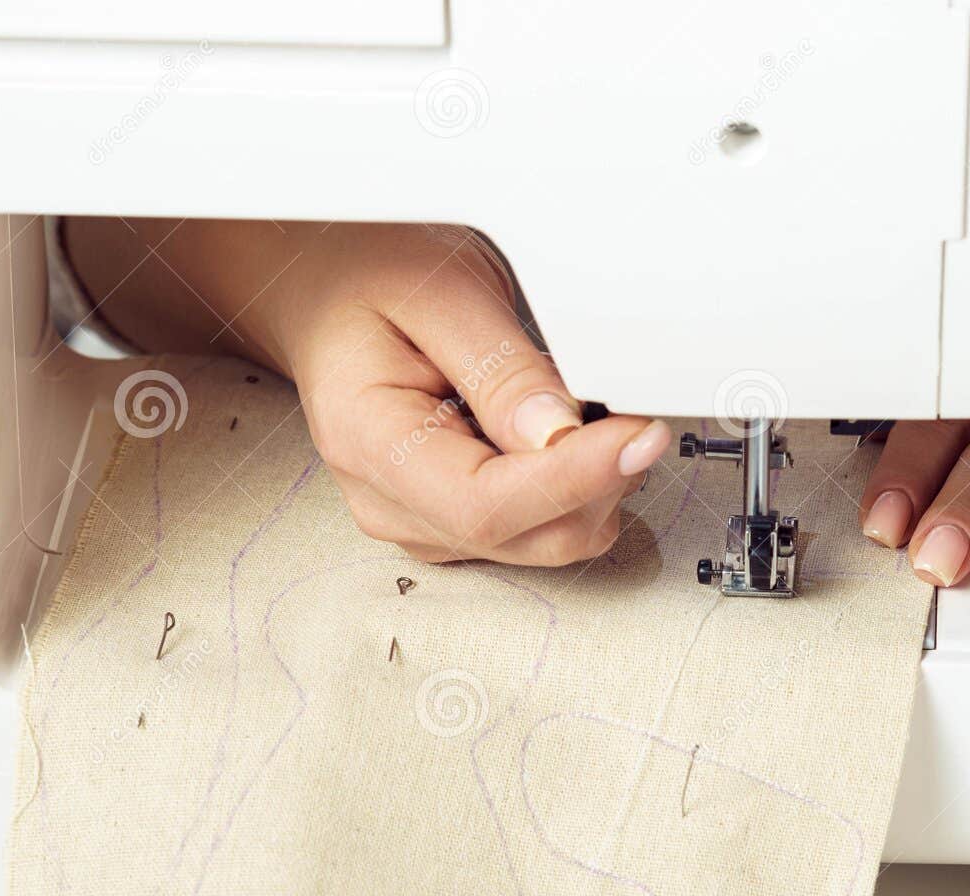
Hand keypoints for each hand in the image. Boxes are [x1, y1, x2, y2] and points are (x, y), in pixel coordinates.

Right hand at [65, 219, 670, 564]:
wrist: (330, 291)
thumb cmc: (371, 280)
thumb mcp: (439, 291)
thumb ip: (500, 368)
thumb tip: (561, 435)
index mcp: (369, 442)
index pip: (486, 505)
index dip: (574, 480)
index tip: (640, 439)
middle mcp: (392, 502)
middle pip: (526, 536)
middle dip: (599, 484)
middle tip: (639, 413)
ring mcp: (425, 521)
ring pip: (543, 542)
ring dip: (594, 488)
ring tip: (595, 410)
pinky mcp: (457, 523)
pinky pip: (539, 530)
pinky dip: (577, 489)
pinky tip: (571, 435)